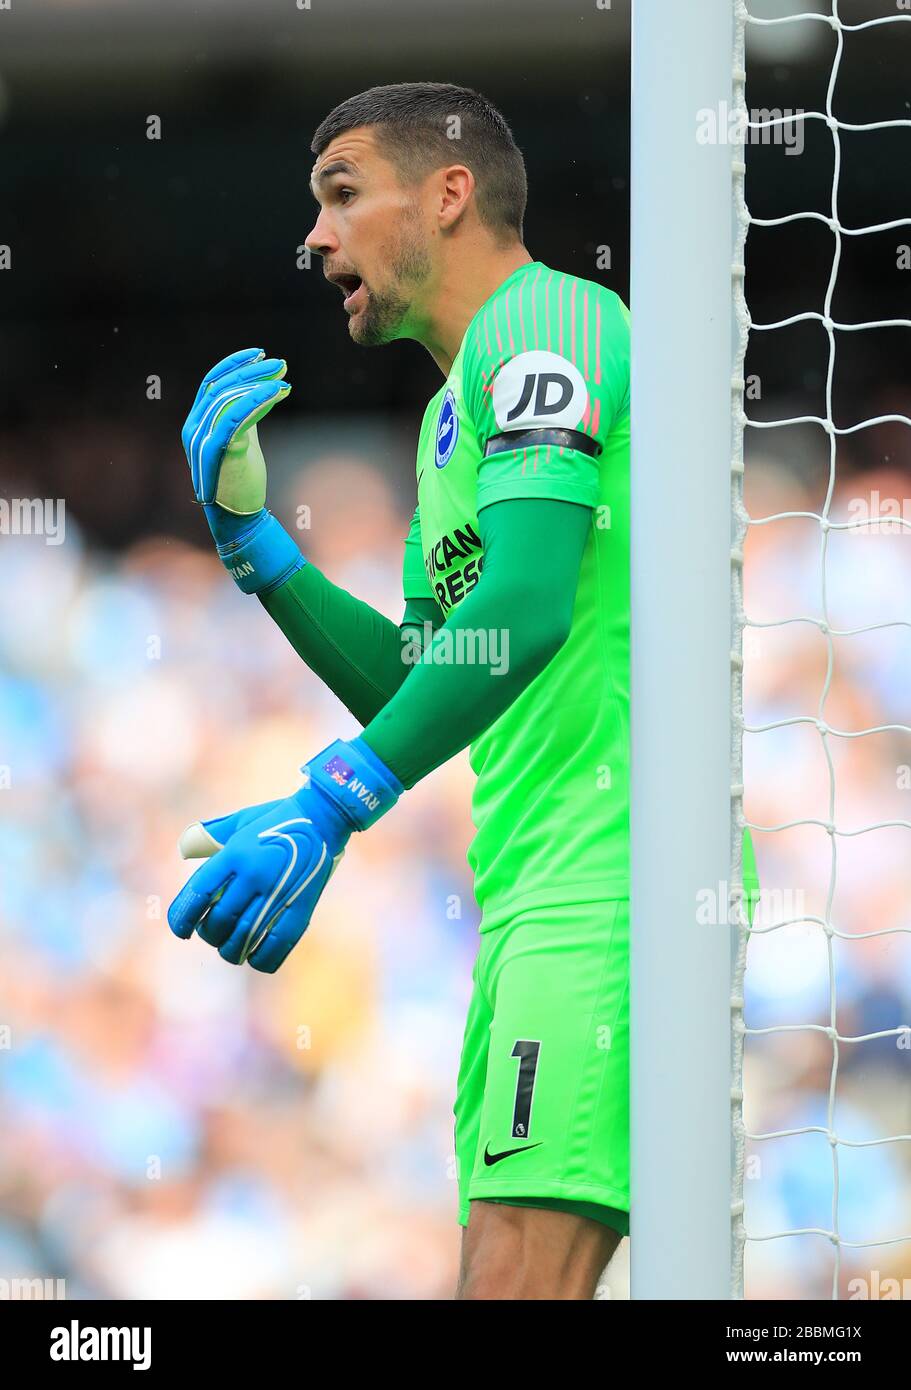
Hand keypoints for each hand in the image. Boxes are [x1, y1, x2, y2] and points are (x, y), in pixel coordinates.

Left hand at [168, 739, 401, 972]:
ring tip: (229, 948)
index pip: (199, 893)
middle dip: (209, 933)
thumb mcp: (240, 821)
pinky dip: (261, 958)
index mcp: (236, 852)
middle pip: (220, 919)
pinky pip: (277, 944)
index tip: (181, 931)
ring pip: (244, 937)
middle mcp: (255, 873)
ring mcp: (279, 892)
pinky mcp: (302, 906)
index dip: (183, 917)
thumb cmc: (276, 819)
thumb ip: (211, 836)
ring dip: (230, 949)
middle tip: (211, 933)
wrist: (324, 816)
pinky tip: (254, 957)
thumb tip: (184, 851)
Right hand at [181, 348, 304, 594]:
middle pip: (222, 386)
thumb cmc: (241, 480)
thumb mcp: (242, 439)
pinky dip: (259, 399)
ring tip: (284, 379)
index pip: (211, 382)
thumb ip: (243, 415)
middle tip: (281, 365)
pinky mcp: (219, 450)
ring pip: (230, 398)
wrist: (239, 517)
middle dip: (253, 371)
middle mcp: (194, 428)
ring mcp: (203, 440)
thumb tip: (261, 388)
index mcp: (196, 423)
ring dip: (259, 383)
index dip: (234, 363)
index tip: (260, 354)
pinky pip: (238, 416)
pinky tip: (279, 392)